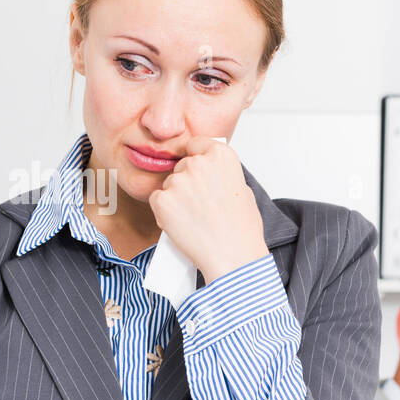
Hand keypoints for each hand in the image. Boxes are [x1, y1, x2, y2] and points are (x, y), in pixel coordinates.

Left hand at [147, 136, 268, 282]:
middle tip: (201, 205)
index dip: (195, 157)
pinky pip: (157, 200)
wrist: (233, 256)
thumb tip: (210, 174)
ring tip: (195, 218)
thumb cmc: (242, 229)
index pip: (196, 144)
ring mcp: (178, 181)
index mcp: (221, 156)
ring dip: (176, 198)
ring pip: (169, 184)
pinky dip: (165, 212)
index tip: (196, 168)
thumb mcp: (243, 191)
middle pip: (181, 166)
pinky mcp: (162, 200)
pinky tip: (183, 224)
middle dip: (186, 182)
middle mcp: (198, 163)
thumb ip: (222, 175)